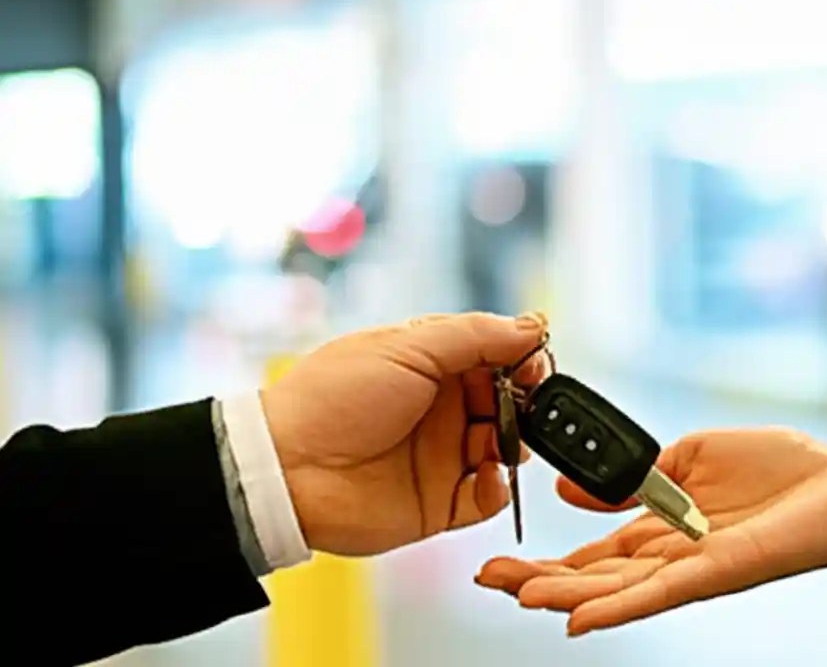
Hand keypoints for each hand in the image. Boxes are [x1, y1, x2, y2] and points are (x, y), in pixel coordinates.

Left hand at [262, 311, 549, 556]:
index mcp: (432, 366)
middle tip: (530, 404)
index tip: (536, 362)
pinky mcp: (439, 503)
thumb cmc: (334, 397)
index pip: (496, 357)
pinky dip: (499, 488)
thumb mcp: (409, 347)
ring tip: (505, 442)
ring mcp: (441, 457)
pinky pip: (488, 497)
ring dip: (517, 444)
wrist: (287, 469)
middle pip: (508, 403)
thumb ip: (477, 335)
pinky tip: (488, 474)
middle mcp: (441, 410)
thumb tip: (533, 325)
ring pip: (506, 449)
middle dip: (528, 403)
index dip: (521, 358)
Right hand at [475, 428, 826, 635]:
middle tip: (488, 580)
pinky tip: (578, 621)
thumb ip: (634, 473)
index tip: (501, 562)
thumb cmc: (782, 470)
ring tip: (517, 596)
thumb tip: (575, 485)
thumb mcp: (691, 455)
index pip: (595, 556)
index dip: (549, 560)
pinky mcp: (716, 573)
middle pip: (594, 579)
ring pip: (616, 592)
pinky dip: (617, 611)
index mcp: (663, 528)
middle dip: (539, 581)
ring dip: (565, 597)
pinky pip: (659, 595)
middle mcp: (672, 558)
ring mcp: (692, 570)